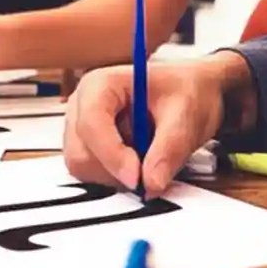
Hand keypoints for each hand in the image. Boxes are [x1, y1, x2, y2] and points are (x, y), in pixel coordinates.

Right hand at [63, 53, 253, 195]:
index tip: (137, 178)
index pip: (91, 124)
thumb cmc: (183, 94)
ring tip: (146, 157)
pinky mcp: (85, 148)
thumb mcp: (185, 116)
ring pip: (83, 168)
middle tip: (150, 169)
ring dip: (116, 175)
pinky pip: (90, 175)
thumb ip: (168, 149)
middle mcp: (81, 105)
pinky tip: (137, 161)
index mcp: (100, 84)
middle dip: (114, 169)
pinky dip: (115, 177)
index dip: (111, 154)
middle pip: (81, 152)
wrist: (187, 96)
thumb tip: (151, 184)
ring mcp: (79, 128)